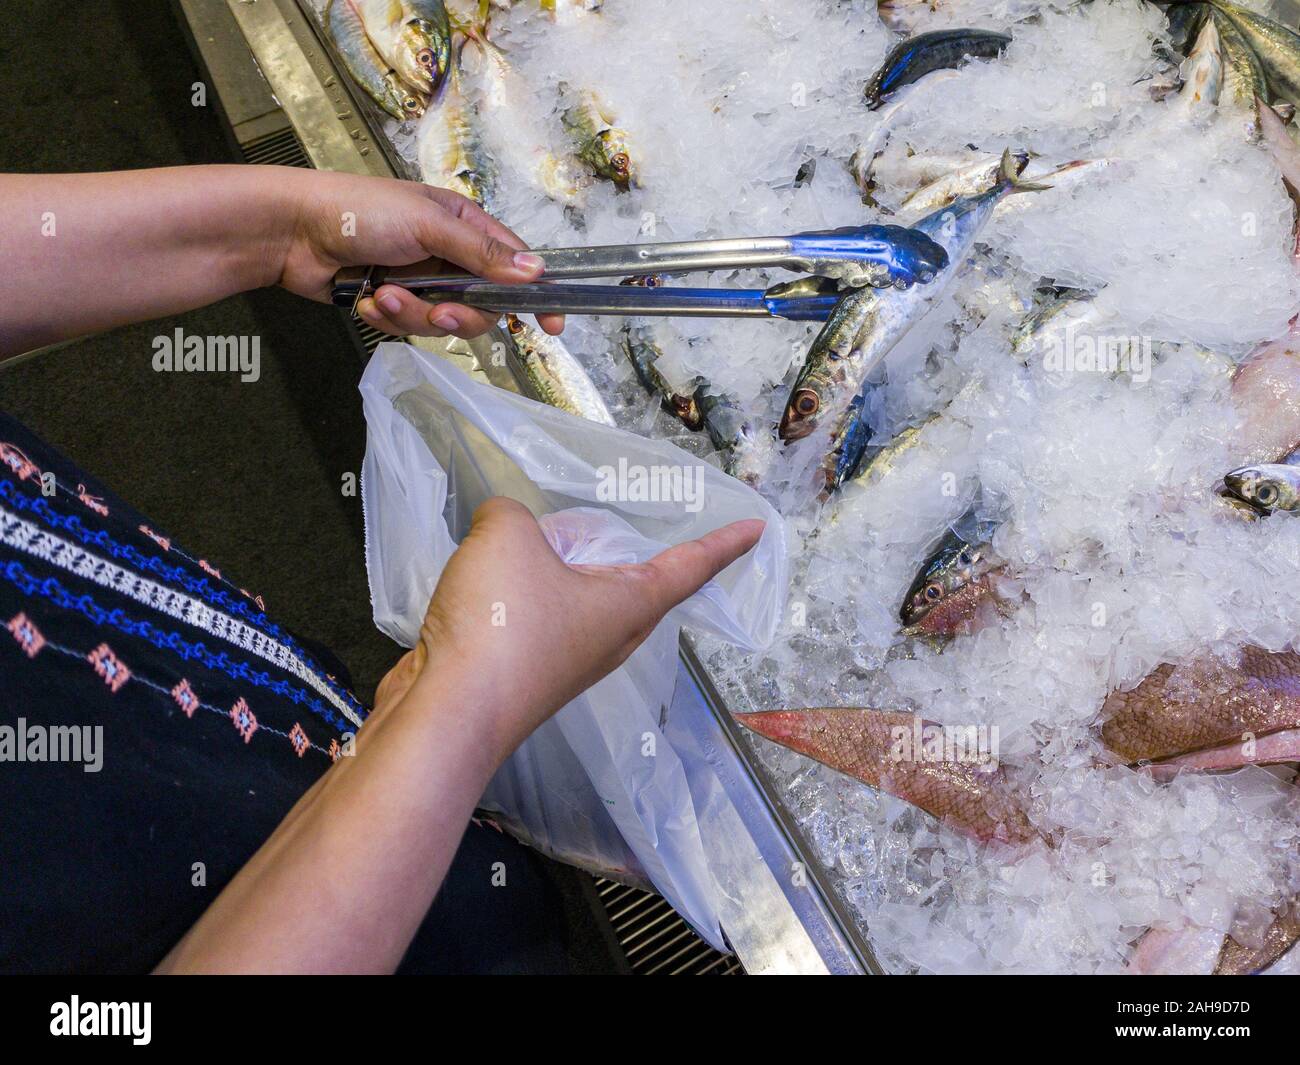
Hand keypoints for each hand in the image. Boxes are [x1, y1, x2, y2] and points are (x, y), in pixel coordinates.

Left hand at [271, 168, 563, 339]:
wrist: (292, 231)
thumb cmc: (359, 210)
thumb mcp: (428, 225)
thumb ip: (482, 253)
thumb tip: (535, 272)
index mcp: (464, 226)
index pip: (515, 264)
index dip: (535, 295)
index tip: (552, 325)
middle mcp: (448, 256)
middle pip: (482, 306)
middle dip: (459, 314)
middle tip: (439, 310)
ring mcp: (420, 282)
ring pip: (443, 323)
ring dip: (412, 315)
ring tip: (382, 295)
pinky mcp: (393, 304)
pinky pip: (408, 329)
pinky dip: (387, 319)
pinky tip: (365, 299)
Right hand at [377, 498, 764, 761]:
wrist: (450, 712)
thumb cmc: (503, 621)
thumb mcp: (507, 537)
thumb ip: (510, 515)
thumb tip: (503, 527)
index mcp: (630, 604)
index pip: (691, 565)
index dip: (725, 543)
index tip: (758, 528)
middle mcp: (610, 638)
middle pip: (635, 585)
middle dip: (625, 550)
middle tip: (613, 517)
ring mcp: (570, 663)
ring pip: (583, 601)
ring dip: (565, 569)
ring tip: (533, 537)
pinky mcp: (529, 676)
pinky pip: (544, 620)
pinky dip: (528, 594)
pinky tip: (492, 578)